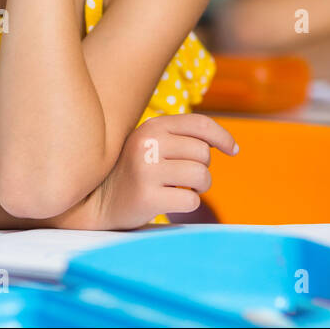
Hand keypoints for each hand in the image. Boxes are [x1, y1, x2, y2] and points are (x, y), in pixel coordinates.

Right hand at [87, 113, 237, 229]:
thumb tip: (227, 143)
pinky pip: (191, 199)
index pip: (200, 124)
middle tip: (183, 177)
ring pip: (201, 176)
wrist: (96, 202)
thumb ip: (181, 137)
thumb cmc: (134, 172)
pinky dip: (188, 204)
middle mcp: (148, 143)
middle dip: (203, 168)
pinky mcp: (147, 196)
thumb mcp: (151, 143)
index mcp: (152, 126)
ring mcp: (146, 170)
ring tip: (180, 189)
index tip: (233, 150)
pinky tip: (169, 201)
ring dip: (199, 187)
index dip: (223, 137)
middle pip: (204, 153)